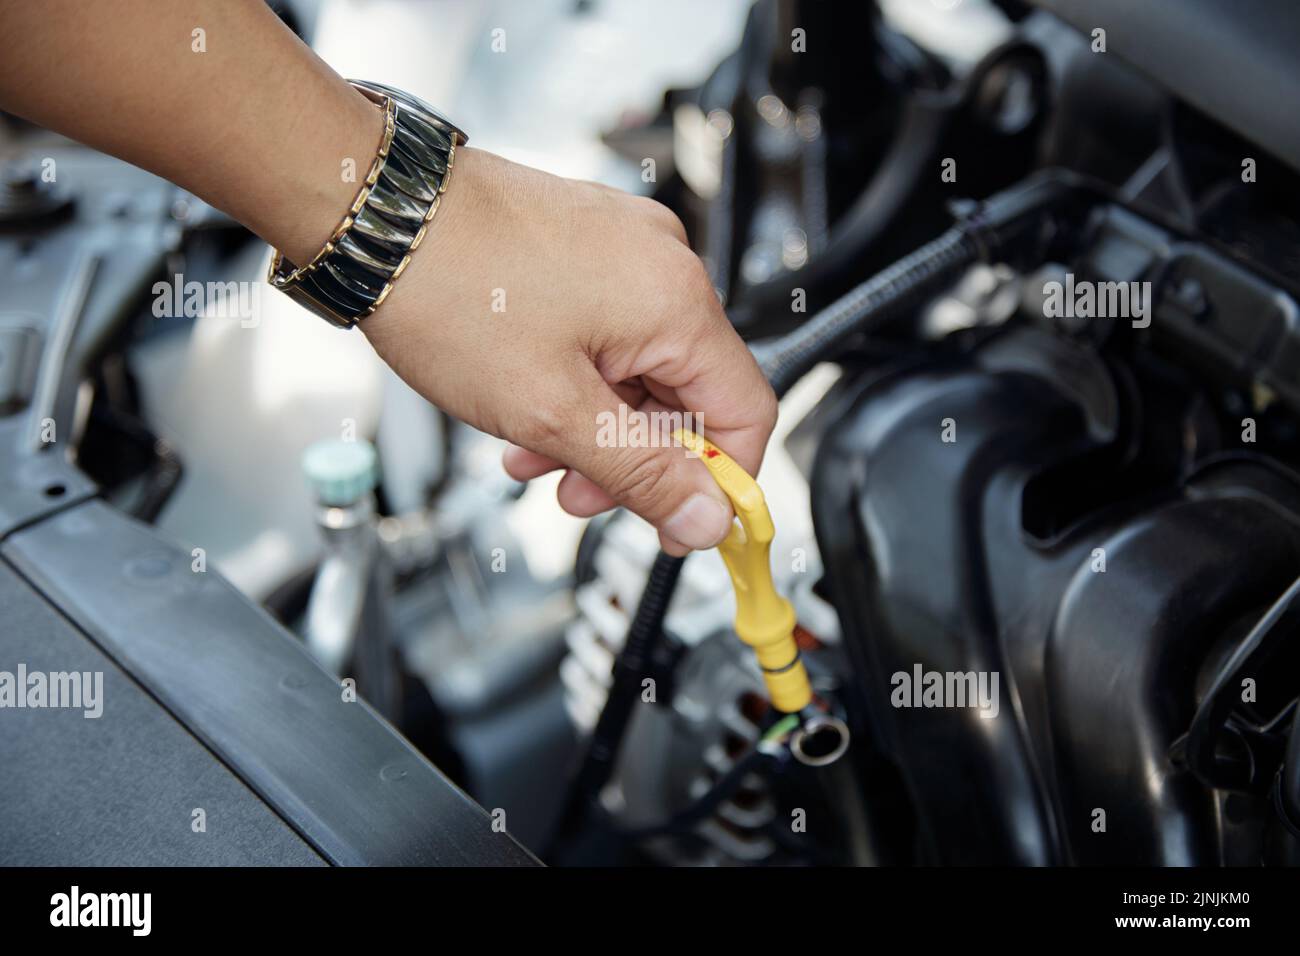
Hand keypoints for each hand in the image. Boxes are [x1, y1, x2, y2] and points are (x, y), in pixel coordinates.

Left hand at [361, 147, 777, 553]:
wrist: (373, 213)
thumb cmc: (450, 291)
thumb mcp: (552, 411)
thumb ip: (641, 472)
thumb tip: (707, 516)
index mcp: (676, 301)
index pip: (745, 412)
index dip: (719, 484)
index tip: (683, 526)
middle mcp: (662, 265)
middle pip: (688, 394)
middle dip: (636, 459)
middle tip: (578, 495)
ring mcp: (622, 250)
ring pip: (640, 370)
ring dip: (595, 427)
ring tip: (530, 454)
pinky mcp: (585, 247)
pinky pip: (606, 334)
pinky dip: (576, 382)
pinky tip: (525, 411)